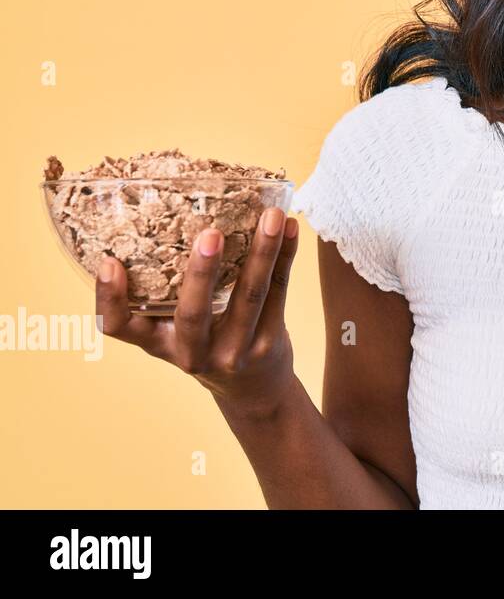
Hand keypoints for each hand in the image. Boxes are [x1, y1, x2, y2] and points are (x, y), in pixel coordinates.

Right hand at [96, 207, 300, 418]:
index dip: (110, 299)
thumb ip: (165, 294)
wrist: (253, 390)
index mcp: (161, 342)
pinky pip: (279, 292)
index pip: (121, 328)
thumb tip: (167, 216)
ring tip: (272, 216)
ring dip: (263, 252)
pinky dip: (286, 257)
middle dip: (202, 274)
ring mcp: (235, 350)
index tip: (108, 262)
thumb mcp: (175, 331)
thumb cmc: (207, 345)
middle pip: (193, 314)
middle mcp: (194, 352)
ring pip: (250, 296)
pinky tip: (292, 228)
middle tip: (210, 234)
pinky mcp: (269, 341)